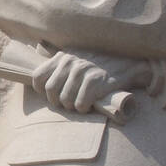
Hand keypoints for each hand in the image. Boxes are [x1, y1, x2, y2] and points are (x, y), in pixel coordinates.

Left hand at [31, 50, 153, 112]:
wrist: (127, 64)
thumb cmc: (99, 66)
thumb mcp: (76, 58)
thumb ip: (59, 66)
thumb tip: (40, 83)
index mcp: (62, 56)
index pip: (38, 77)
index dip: (42, 92)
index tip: (53, 96)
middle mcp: (70, 61)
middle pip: (50, 91)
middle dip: (58, 102)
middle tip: (69, 104)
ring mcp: (83, 71)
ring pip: (65, 100)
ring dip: (73, 107)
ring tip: (81, 103)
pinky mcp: (95, 81)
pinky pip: (80, 104)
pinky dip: (84, 109)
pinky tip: (90, 104)